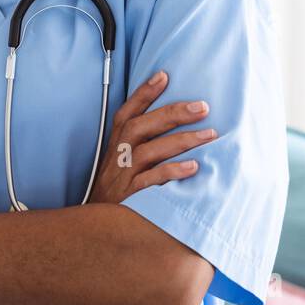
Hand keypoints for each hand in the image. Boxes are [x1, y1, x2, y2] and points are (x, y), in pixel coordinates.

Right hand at [86, 71, 216, 203]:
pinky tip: (194, 167)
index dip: (143, 93)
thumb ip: (141, 142)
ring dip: (181, 141)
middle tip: (203, 106)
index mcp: (116, 144)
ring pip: (149, 151)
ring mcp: (122, 177)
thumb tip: (175, 121)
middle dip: (172, 113)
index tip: (163, 75)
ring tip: (210, 135)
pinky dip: (172, 172)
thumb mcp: (121, 162)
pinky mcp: (129, 198)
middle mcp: (117, 156)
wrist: (94, 229)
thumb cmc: (117, 190)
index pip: (127, 113)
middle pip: (140, 127)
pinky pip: (151, 182)